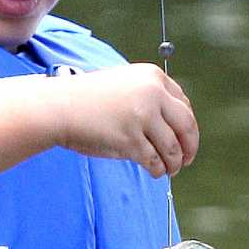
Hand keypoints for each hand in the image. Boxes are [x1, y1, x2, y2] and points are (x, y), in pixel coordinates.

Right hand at [48, 65, 198, 177]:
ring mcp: (143, 116)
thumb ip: (149, 98)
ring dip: (175, 162)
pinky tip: (154, 171)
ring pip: (173, 147)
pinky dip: (158, 169)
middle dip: (190, 146)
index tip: (187, 138)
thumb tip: (173, 126)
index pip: (184, 104)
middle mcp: (152, 93)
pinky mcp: (131, 140)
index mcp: (152, 77)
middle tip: (187, 159)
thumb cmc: (88, 100)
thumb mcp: (124, 86)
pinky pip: (154, 160)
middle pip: (187, 125)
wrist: (59, 107)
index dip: (188, 125)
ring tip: (170, 169)